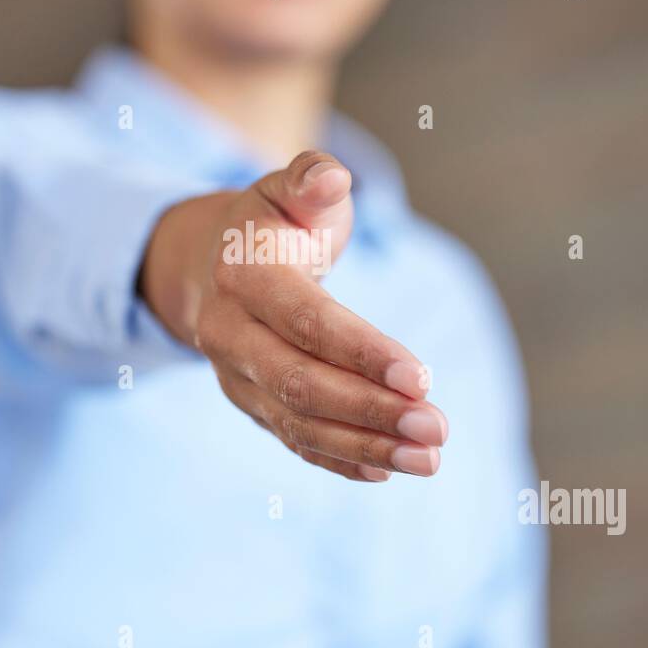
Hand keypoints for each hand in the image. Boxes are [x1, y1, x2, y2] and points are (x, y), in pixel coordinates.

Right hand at [140, 151, 445, 481]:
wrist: (210, 264)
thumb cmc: (273, 222)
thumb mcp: (287, 189)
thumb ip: (310, 179)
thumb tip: (331, 177)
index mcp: (243, 275)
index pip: (305, 321)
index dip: (361, 351)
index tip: (421, 377)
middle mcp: (229, 333)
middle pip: (300, 383)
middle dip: (371, 410)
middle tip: (437, 428)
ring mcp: (236, 376)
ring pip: (298, 423)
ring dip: (365, 446)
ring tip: (428, 459)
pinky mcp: (251, 404)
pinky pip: (294, 440)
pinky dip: (341, 459)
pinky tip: (388, 470)